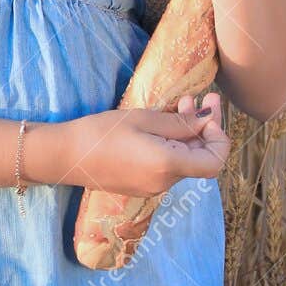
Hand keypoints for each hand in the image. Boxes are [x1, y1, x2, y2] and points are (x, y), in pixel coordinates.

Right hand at [58, 93, 228, 196]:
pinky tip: (162, 125)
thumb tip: (208, 119)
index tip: (208, 113)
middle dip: (204, 127)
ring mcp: (153, 187)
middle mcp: (164, 182)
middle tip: (199, 97)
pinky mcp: (142, 186)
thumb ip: (180, 122)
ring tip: (179, 104)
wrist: (66, 156)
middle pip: (200, 158)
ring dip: (188, 134)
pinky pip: (169, 165)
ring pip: (185, 160)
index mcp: (168, 165)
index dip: (219, 138)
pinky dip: (173, 145)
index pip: (214, 162)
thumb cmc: (101, 133)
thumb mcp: (144, 119)